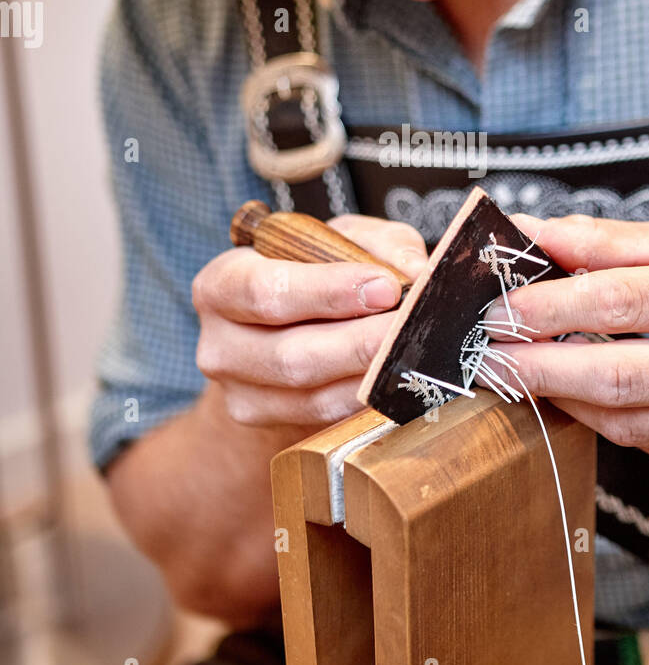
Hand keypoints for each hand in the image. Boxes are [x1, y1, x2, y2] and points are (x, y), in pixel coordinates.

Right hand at [192, 214, 426, 431]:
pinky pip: (326, 417)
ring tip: (410, 351)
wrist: (280, 333)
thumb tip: (413, 270)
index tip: (385, 287)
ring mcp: (239, 393)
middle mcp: (219, 345)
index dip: (328, 291)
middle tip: (409, 326)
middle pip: (290, 355)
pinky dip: (367, 398)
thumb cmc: (309, 275)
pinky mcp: (266, 423)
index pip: (266, 291)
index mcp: (220, 285)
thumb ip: (376, 244)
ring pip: (312, 396)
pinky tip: (393, 377)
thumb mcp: (335, 241)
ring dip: (370, 374)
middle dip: (360, 341)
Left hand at [486, 212, 648, 480]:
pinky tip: (572, 395)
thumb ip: (609, 242)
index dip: (547, 308)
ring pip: (620, 418)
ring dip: (557, 394)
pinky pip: (640, 442)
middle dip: (535, 364)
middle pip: (613, 372)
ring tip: (517, 371)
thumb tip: (532, 231)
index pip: (618, 301)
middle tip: (487, 352)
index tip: (497, 309)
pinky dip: (596, 418)